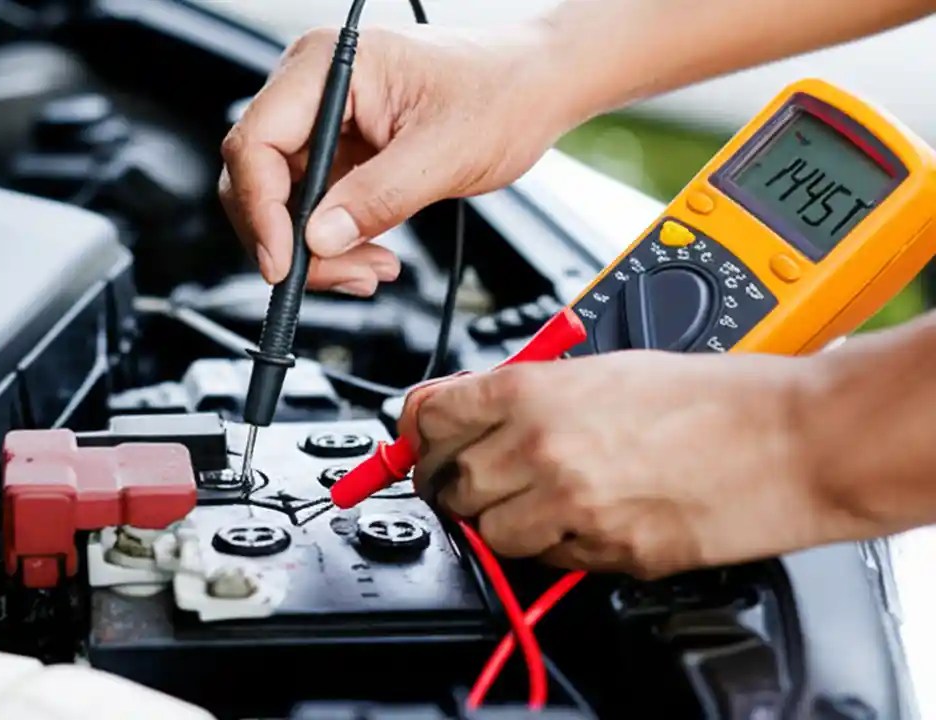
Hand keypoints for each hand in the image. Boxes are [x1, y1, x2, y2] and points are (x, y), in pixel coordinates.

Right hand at [219, 23, 576, 295]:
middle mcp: (314, 88)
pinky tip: (369, 256)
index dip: (260, 209)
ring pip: (283, 201)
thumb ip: (378, 198)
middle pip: (258, 176)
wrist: (535, 87)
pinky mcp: (339, 150)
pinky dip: (335, 241)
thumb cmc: (501, 91)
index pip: (257, 142)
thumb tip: (319, 239)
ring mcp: (324, 121)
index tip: (284, 262)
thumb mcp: (444, 153)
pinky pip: (314, 206)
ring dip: (318, 249)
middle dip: (291, 239)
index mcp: (330, 66)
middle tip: (338, 275)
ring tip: (369, 269)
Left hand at [399, 350, 864, 579]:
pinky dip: (554, 547)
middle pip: (447, 483)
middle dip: (456, 483)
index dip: (418, 432)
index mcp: (533, 390)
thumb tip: (470, 410)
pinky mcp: (604, 552)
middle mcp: (540, 447)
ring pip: (488, 533)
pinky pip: (546, 560)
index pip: (428, 415)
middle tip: (479, 477)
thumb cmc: (713, 395)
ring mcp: (570, 505)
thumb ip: (529, 393)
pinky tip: (588, 518)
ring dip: (502, 522)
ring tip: (542, 500)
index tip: (420, 441)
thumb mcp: (604, 366)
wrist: (790, 440)